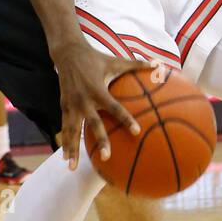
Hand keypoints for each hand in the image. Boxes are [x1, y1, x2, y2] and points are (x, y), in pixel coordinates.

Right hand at [54, 41, 154, 169]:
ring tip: (73, 167)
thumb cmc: (96, 58)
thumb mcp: (115, 60)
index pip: (114, 107)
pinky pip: (65, 127)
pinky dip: (66, 142)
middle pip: (93, 123)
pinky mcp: (63, 106)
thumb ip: (136, 65)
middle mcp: (84, 99)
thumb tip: (158, 64)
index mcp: (98, 89)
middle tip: (107, 157)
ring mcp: (72, 104)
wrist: (67, 53)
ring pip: (73, 130)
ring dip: (73, 148)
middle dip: (100, 140)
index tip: (136, 131)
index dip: (126, 118)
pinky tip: (67, 157)